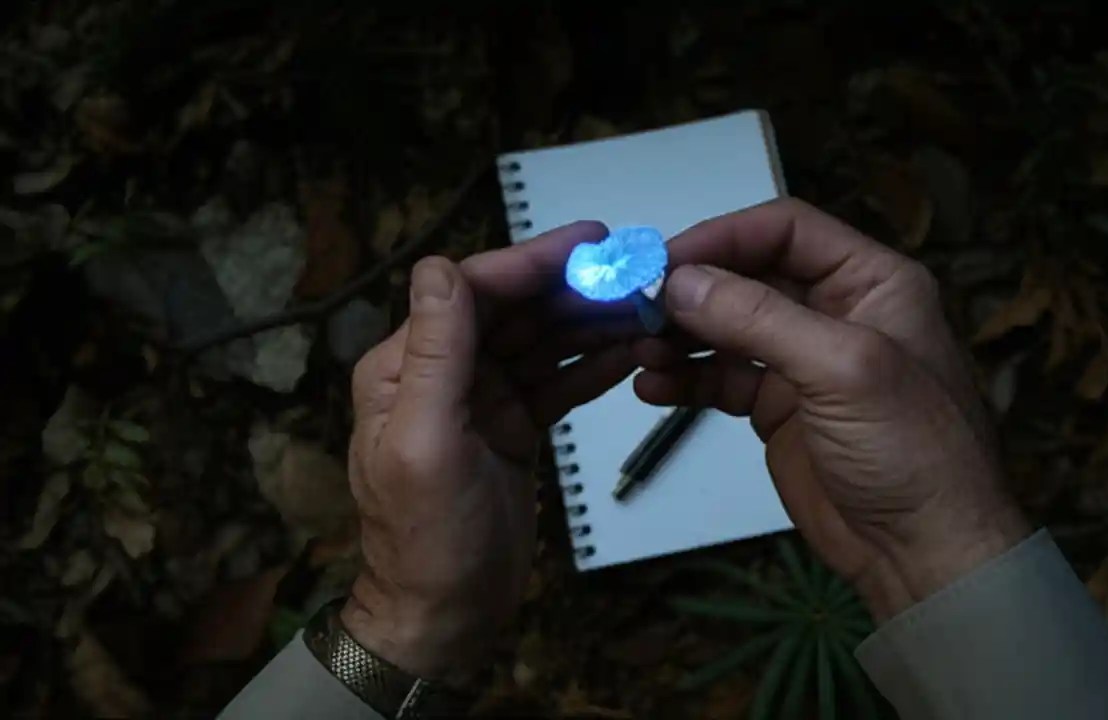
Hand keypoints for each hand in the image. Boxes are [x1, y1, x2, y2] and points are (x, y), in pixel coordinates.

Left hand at [342, 222, 635, 676]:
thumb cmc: (427, 539)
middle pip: (512, 310)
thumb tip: (439, 266)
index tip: (590, 245)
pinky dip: (592, 366)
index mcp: (404, 366)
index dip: (529, 262)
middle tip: (635, 272)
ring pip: (541, 342)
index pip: (470, 291)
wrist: (444, 616)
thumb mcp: (425, 444)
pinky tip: (632, 350)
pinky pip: (557, 382)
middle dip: (571, 288)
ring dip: (590, 322)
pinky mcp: (515, 426)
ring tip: (647, 306)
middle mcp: (441, 372)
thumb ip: (435, 354)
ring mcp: (482, 399)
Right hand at [632, 199, 1028, 621]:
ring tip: (640, 353)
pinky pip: (722, 379)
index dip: (724, 237)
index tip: (666, 260)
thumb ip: (758, 318)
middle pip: (748, 276)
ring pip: (728, 328)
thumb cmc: (913, 452)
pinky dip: (687, 380)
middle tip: (636, 307)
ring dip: (681, 336)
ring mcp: (805, 362)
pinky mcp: (780, 408)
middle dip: (693, 289)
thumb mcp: (842, 369)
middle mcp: (837, 312)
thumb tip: (681, 281)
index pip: (787, 230)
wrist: (925, 553)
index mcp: (871, 282)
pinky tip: (653, 389)